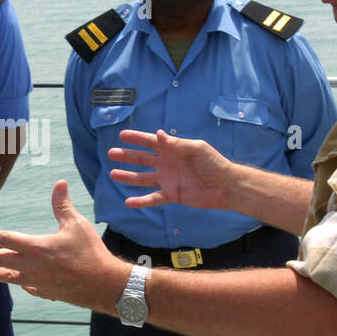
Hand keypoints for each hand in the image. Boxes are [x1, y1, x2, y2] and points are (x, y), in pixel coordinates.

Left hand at [0, 180, 128, 310]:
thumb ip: (62, 205)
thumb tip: (59, 183)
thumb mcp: (77, 224)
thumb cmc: (91, 252)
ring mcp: (37, 282)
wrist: (104, 285)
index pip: (4, 239)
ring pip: (8, 277)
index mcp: (37, 248)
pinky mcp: (46, 292)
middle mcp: (32, 266)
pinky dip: (19, 281)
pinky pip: (26, 287)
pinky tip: (17, 280)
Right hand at [108, 129, 237, 210]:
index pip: (151, 142)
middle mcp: (167, 163)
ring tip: (113, 174)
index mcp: (173, 150)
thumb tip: (159, 134)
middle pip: (143, 159)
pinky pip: (153, 198)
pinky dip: (141, 201)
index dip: (137, 138)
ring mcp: (168, 179)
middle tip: (111, 153)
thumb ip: (177, 143)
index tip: (122, 135)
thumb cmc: (214, 164)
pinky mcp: (171, 194)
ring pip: (143, 178)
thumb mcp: (197, 148)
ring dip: (128, 176)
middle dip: (127, 156)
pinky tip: (129, 201)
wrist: (225, 186)